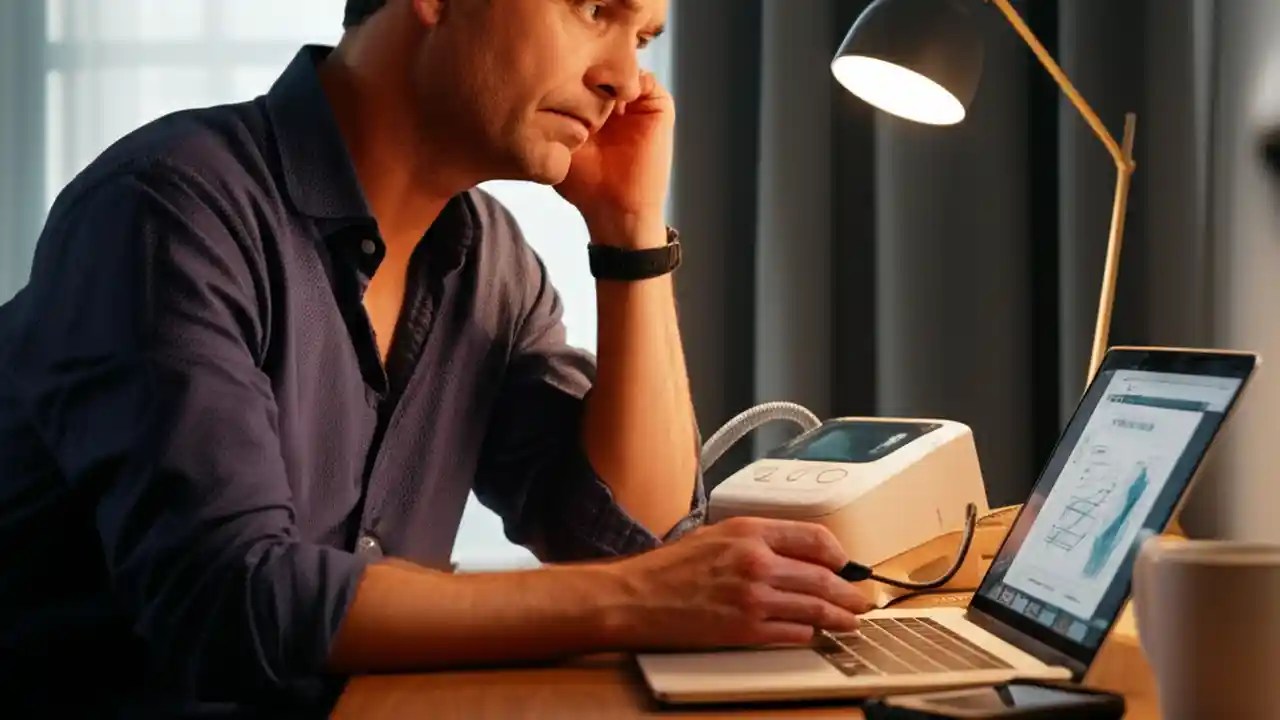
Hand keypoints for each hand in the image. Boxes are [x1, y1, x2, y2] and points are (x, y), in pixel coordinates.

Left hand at [555, 71, 673, 247]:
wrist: (618, 210)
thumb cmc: (585, 185)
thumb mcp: (558, 144)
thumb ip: (550, 116)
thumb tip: (539, 83)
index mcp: (592, 107)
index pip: (580, 72)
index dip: (565, 70)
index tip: (552, 80)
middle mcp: (615, 100)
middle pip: (601, 64)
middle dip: (585, 67)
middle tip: (570, 79)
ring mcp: (637, 101)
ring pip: (622, 68)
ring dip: (606, 74)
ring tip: (588, 91)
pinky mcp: (658, 106)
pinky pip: (644, 78)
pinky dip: (627, 82)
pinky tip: (609, 102)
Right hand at [606, 517, 874, 649]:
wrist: (636, 597)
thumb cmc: (669, 568)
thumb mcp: (715, 535)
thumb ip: (755, 540)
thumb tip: (794, 552)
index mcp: (750, 531)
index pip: (815, 537)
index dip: (840, 554)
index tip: (847, 564)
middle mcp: (757, 561)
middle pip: (824, 576)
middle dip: (850, 591)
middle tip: (862, 599)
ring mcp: (753, 597)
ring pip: (816, 608)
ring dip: (840, 617)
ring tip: (851, 621)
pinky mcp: (746, 630)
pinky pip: (794, 633)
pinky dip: (810, 635)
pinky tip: (815, 635)